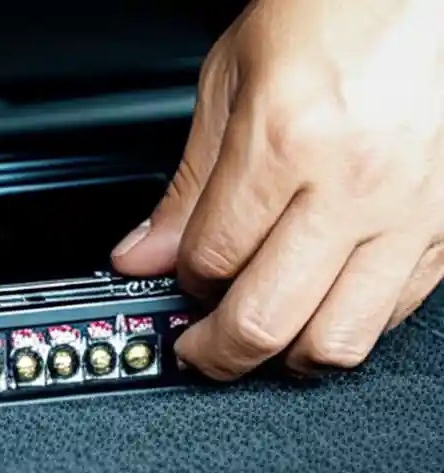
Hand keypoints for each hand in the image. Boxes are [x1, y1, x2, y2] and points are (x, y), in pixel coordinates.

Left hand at [111, 0, 443, 379]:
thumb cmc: (336, 11)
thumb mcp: (231, 80)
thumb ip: (187, 183)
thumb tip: (143, 255)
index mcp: (287, 141)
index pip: (209, 262)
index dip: (179, 284)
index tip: (172, 281)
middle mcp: (354, 184)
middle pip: (266, 320)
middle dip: (216, 351)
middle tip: (198, 349)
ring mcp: (409, 210)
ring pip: (336, 340)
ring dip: (283, 356)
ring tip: (257, 339)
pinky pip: (392, 312)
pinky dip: (345, 325)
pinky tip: (318, 305)